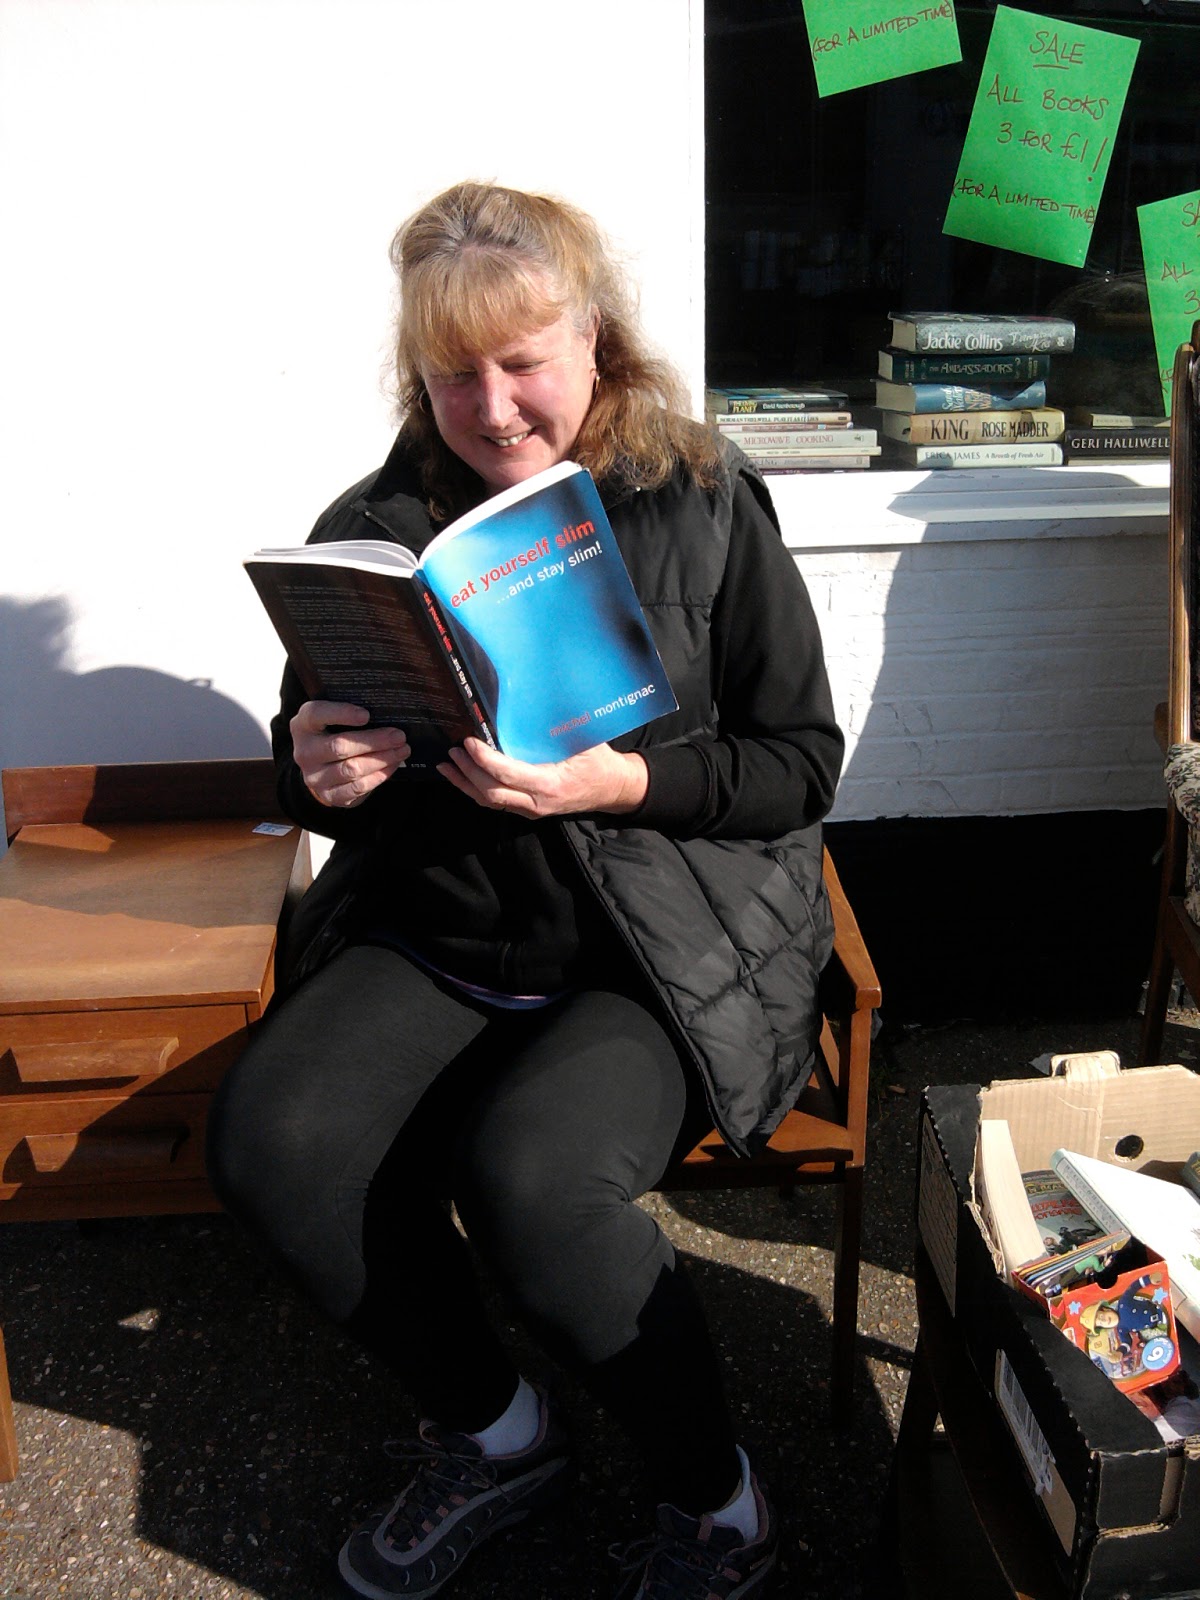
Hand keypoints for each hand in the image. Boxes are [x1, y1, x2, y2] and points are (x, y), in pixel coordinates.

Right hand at [290, 700, 409, 808]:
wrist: (320, 770)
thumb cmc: (333, 735)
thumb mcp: (332, 720)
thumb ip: (350, 713)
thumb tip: (387, 711)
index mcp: (302, 725)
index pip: (316, 714)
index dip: (341, 713)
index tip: (366, 714)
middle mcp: (304, 751)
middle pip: (340, 746)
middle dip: (374, 740)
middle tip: (399, 736)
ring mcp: (314, 777)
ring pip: (351, 769)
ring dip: (381, 759)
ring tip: (401, 750)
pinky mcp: (328, 795)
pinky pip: (357, 787)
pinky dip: (378, 776)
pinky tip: (392, 766)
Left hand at [438, 738, 647, 818]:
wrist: (613, 789)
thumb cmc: (600, 762)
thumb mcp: (586, 741)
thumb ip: (563, 726)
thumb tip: (540, 698)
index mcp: (550, 784)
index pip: (508, 775)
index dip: (485, 760)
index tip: (470, 742)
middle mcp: (537, 802)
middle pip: (491, 793)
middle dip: (468, 772)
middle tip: (453, 750)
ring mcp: (531, 810)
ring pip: (490, 802)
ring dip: (466, 784)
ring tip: (447, 765)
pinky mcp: (528, 809)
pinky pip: (496, 803)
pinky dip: (476, 790)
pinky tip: (462, 778)